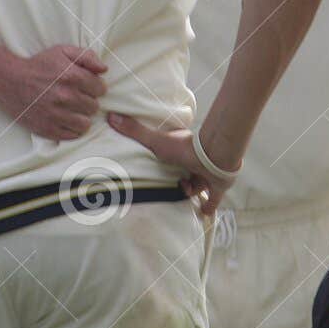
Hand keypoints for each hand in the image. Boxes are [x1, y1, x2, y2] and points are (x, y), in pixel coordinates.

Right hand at [0, 45, 107, 139]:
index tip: (87, 86)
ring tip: (72, 109)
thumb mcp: (62, 51)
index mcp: (72, 76)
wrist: (9, 80)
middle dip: (88, 101)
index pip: (100, 89)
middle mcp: (65, 97)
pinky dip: (72, 128)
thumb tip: (104, 69)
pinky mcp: (47, 129)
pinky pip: (73, 135)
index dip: (95, 87)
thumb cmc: (39, 65)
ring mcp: (56, 115)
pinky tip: (65, 118)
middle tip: (76, 97)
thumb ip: (87, 56)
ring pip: (86, 123)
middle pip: (94, 107)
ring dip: (81, 116)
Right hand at [107, 113, 236, 215]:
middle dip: (181, 178)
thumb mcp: (155, 141)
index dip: (169, 161)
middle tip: (173, 184)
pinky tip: (203, 212)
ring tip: (184, 192)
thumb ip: (135, 132)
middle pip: (187, 170)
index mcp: (182, 151)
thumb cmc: (184, 148)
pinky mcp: (217, 186)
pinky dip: (209, 205)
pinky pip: (214, 199)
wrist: (212, 156)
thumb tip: (111, 116)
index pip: (174, 156)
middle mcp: (196, 162)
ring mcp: (208, 174)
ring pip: (199, 184)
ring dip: (192, 190)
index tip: (162, 167)